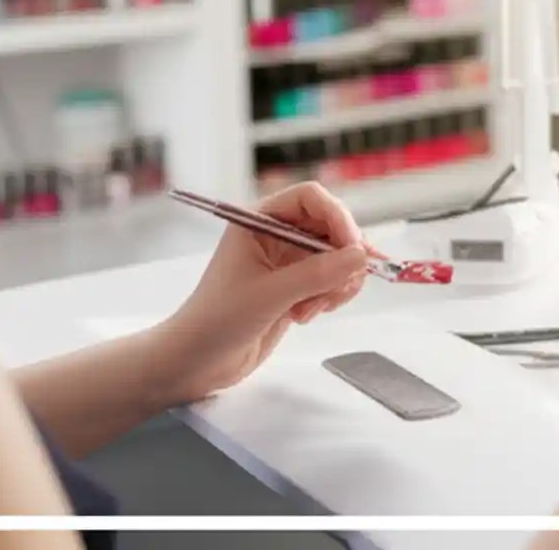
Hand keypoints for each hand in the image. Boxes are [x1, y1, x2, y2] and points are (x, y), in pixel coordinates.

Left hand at [150, 183, 368, 404]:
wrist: (197, 361)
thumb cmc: (219, 320)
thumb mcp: (270, 294)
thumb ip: (317, 274)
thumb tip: (361, 257)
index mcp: (259, 221)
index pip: (311, 198)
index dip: (338, 217)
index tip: (354, 249)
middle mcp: (277, 235)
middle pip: (332, 226)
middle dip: (343, 257)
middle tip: (340, 286)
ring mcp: (288, 261)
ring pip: (338, 257)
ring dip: (337, 283)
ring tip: (312, 309)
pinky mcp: (297, 287)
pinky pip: (333, 281)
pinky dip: (330, 297)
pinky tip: (304, 316)